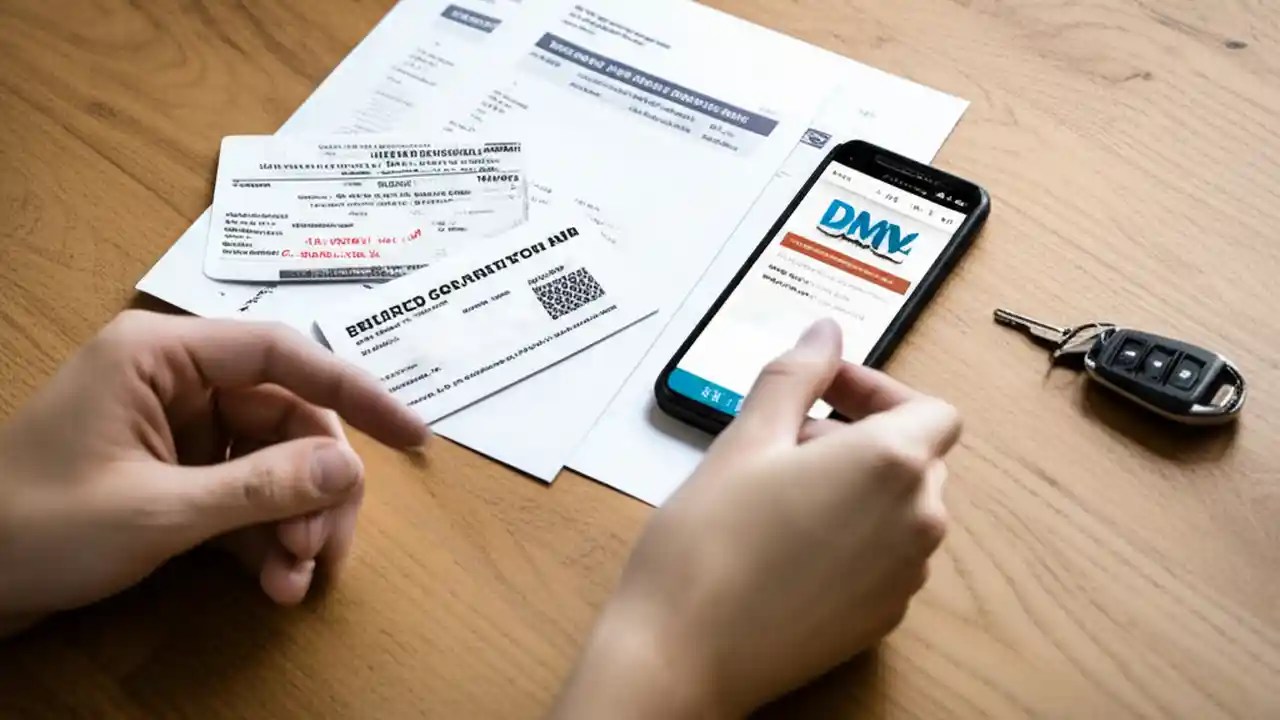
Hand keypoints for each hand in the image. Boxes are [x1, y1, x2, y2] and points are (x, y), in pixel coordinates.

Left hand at [0, 311, 425, 635]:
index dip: (355, 393)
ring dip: (296, 523)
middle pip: (288, 419)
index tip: (410, 435)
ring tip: (298, 581)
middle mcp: (176, 382)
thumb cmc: (36, 528)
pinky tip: (277, 583)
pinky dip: (266, 538)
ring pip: (275, 463)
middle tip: (324, 549)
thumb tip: (351, 472)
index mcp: (161, 355)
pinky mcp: (175, 475)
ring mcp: (177, 430)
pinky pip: (246, 495)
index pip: (282, 354)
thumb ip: (260, 488)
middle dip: (314, 489)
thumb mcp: (157, 511)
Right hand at [553, 319, 960, 717]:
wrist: (684, 653)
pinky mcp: (882, 617)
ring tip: (777, 494)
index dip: (878, 390)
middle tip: (785, 439)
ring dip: (855, 486)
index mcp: (891, 465)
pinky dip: (851, 536)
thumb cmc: (707, 547)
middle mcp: (917, 521)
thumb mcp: (746, 439)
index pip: (929, 408)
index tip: (825, 390)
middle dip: (860, 435)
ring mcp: (905, 576)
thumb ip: (796, 375)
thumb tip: (825, 332)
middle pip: (917, 456)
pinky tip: (786, 544)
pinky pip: (885, 556)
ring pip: (899, 507)